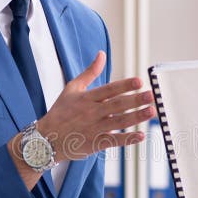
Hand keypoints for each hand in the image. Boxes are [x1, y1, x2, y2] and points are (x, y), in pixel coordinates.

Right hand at [34, 51, 154, 161]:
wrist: (46, 138)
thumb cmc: (60, 112)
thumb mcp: (72, 88)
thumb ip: (89, 72)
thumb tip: (101, 54)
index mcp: (87, 98)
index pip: (109, 90)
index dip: (124, 85)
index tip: (139, 81)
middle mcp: (91, 112)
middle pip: (116, 105)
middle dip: (135, 100)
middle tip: (151, 96)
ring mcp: (94, 129)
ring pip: (118, 122)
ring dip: (136, 117)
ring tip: (151, 111)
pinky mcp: (95, 143)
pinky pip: (113, 141)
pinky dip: (127, 139)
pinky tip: (141, 135)